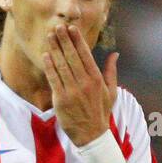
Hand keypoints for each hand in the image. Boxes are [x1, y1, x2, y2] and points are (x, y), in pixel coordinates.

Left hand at [44, 24, 117, 146]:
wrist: (92, 135)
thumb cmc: (101, 112)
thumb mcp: (111, 92)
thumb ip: (111, 71)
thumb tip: (115, 54)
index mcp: (97, 79)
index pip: (86, 55)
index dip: (77, 40)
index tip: (71, 28)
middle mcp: (85, 82)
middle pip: (72, 56)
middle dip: (64, 40)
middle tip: (57, 27)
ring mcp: (72, 90)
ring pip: (62, 65)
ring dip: (55, 49)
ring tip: (50, 36)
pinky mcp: (61, 99)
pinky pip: (54, 79)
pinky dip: (49, 66)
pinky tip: (46, 55)